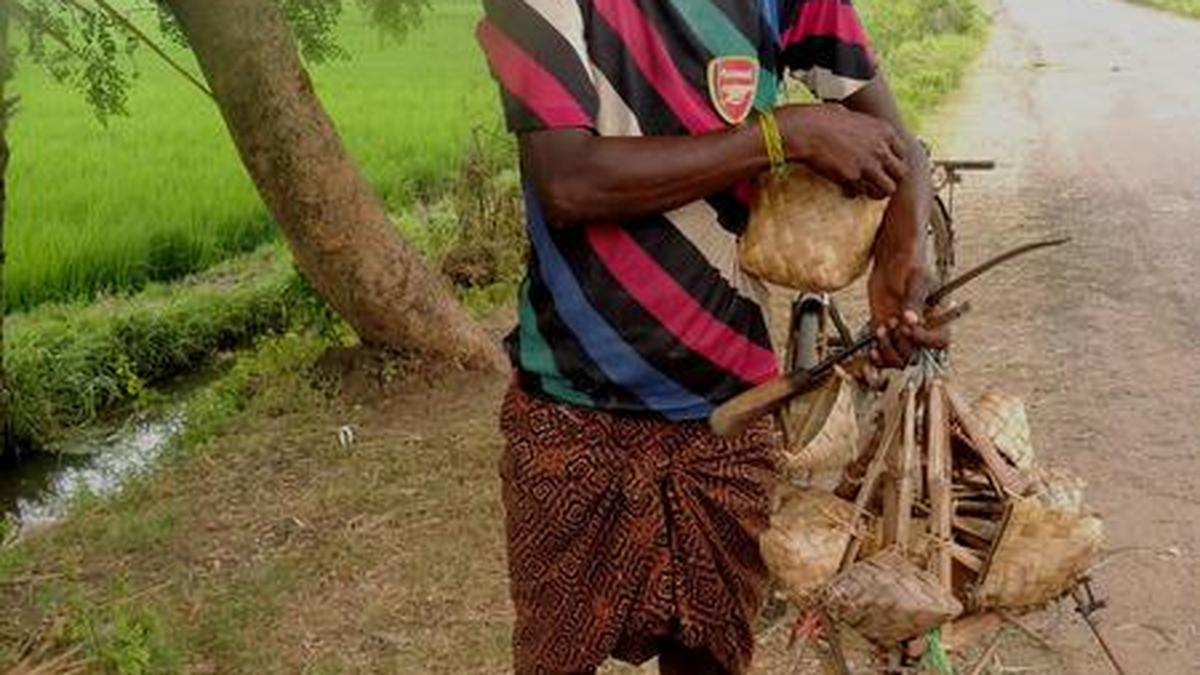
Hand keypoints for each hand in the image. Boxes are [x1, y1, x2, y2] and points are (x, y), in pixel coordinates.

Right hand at [776, 103, 908, 199]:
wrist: (806, 130)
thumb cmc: (823, 118)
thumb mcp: (851, 115)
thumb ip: (863, 126)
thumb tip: (858, 127)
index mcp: (884, 131)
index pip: (903, 153)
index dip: (894, 162)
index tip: (885, 166)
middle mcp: (881, 149)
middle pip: (901, 174)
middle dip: (891, 179)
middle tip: (879, 182)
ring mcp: (868, 165)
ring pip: (886, 189)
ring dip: (878, 192)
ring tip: (868, 192)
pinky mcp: (852, 178)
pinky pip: (860, 193)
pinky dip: (853, 193)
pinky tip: (846, 189)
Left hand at [867, 247, 949, 367]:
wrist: (890, 263)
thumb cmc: (909, 267)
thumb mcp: (915, 281)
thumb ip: (914, 300)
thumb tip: (911, 320)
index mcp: (937, 320)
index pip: (940, 341)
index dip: (924, 340)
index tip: (908, 327)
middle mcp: (921, 331)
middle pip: (916, 356)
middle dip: (902, 343)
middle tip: (892, 322)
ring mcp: (902, 335)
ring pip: (899, 360)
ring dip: (888, 350)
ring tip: (882, 329)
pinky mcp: (885, 334)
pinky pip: (883, 357)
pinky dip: (877, 358)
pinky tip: (871, 349)